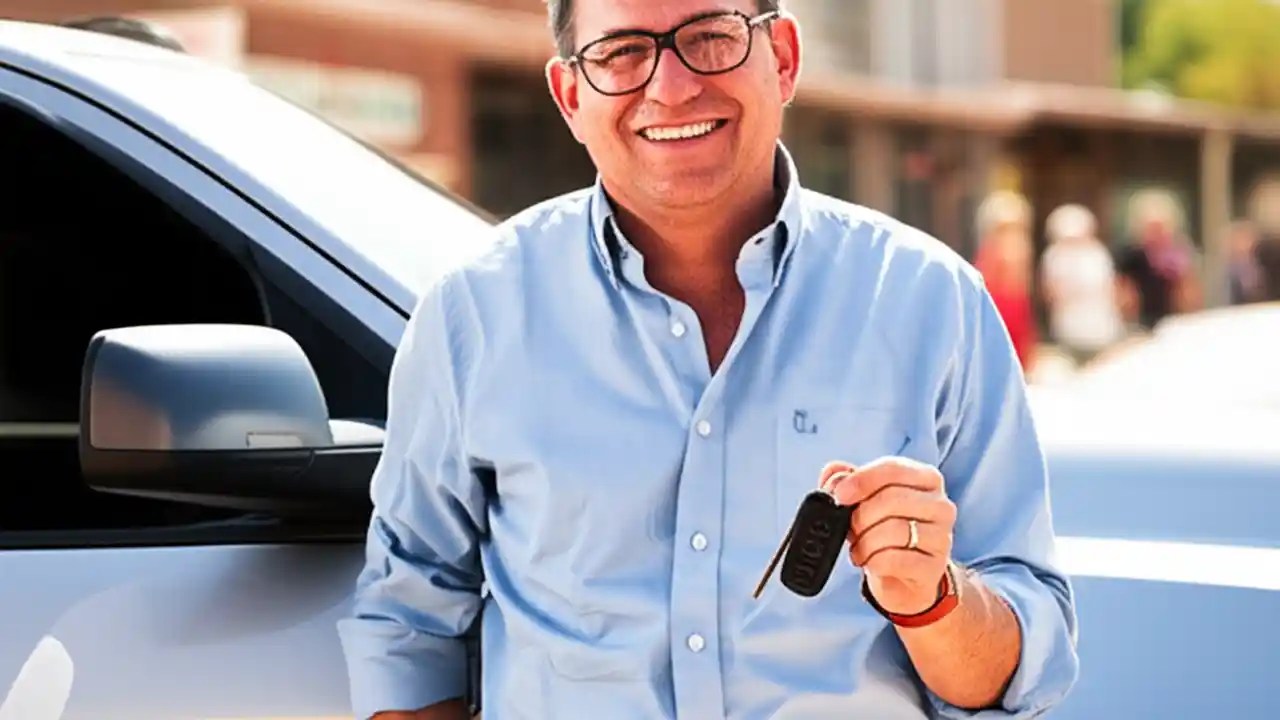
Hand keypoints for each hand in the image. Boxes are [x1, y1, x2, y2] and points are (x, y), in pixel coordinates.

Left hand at [820, 458, 955, 614]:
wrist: (901, 578)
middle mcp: (941, 505)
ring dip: (864, 541)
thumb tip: (834, 477)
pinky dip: (872, 561)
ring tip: (860, 547)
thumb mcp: (863, 501)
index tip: (840, 494)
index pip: (893, 469)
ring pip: (893, 530)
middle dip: (860, 517)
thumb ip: (846, 481)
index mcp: (926, 479)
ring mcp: (942, 537)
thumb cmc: (883, 531)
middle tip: (851, 529)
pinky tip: (870, 562)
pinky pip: (893, 559)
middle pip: (891, 499)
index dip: (862, 480)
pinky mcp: (933, 568)